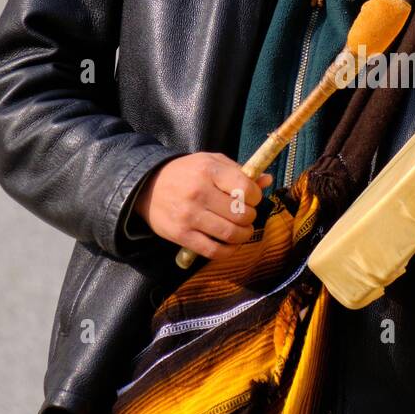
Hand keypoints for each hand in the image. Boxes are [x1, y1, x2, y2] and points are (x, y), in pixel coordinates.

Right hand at [134, 152, 272, 259]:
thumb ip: (239, 171)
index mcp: (209, 171)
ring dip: (243, 235)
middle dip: (250, 217)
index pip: (245, 189)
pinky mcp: (181, 235)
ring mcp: (189, 216)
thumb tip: (267, 180)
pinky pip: (213, 250)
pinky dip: (228, 250)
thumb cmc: (185, 173)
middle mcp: (199, 192)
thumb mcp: (211, 162)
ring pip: (230, 233)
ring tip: (242, 230)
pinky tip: (230, 244)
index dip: (256, 196)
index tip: (252, 198)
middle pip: (240, 213)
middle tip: (246, 215)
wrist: (147, 186)